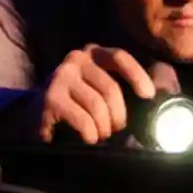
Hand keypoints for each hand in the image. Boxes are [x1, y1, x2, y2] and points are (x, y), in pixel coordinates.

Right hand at [0, 45, 156, 143]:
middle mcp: (76, 59)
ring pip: (96, 106)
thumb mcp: (99, 86)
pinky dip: (90, 133)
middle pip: (110, 88)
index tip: (148, 96)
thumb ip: (123, 84)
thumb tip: (158, 95)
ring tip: (102, 134)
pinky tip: (89, 138)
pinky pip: (82, 119)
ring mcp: (61, 77)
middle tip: (117, 128)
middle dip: (119, 114)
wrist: (35, 112)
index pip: (119, 57)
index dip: (137, 75)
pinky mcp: (50, 99)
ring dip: (104, 127)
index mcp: (94, 53)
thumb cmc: (78, 101)